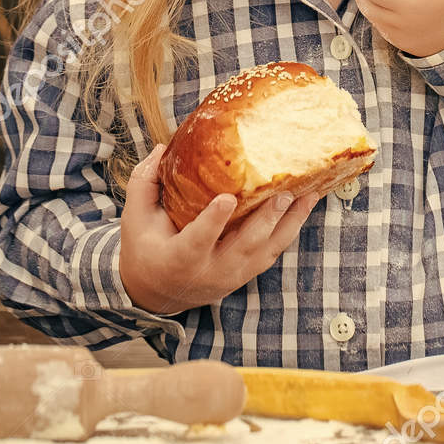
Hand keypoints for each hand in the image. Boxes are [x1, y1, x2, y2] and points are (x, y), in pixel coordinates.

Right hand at [118, 144, 317, 315]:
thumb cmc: (145, 249)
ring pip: (266, 251)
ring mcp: (232, 275)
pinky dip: (291, 229)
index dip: (213, 221)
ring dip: (289, 223)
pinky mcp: (246, 274)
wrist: (155, 294)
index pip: (197, 240)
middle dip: (266, 220)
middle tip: (283, 193)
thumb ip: (144, 183)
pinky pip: (273, 252)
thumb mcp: (135, 219)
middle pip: (243, 246)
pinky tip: (305, 206)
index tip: (228, 199)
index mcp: (179, 258)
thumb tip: (161, 148)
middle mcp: (210, 271)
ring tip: (308, 194)